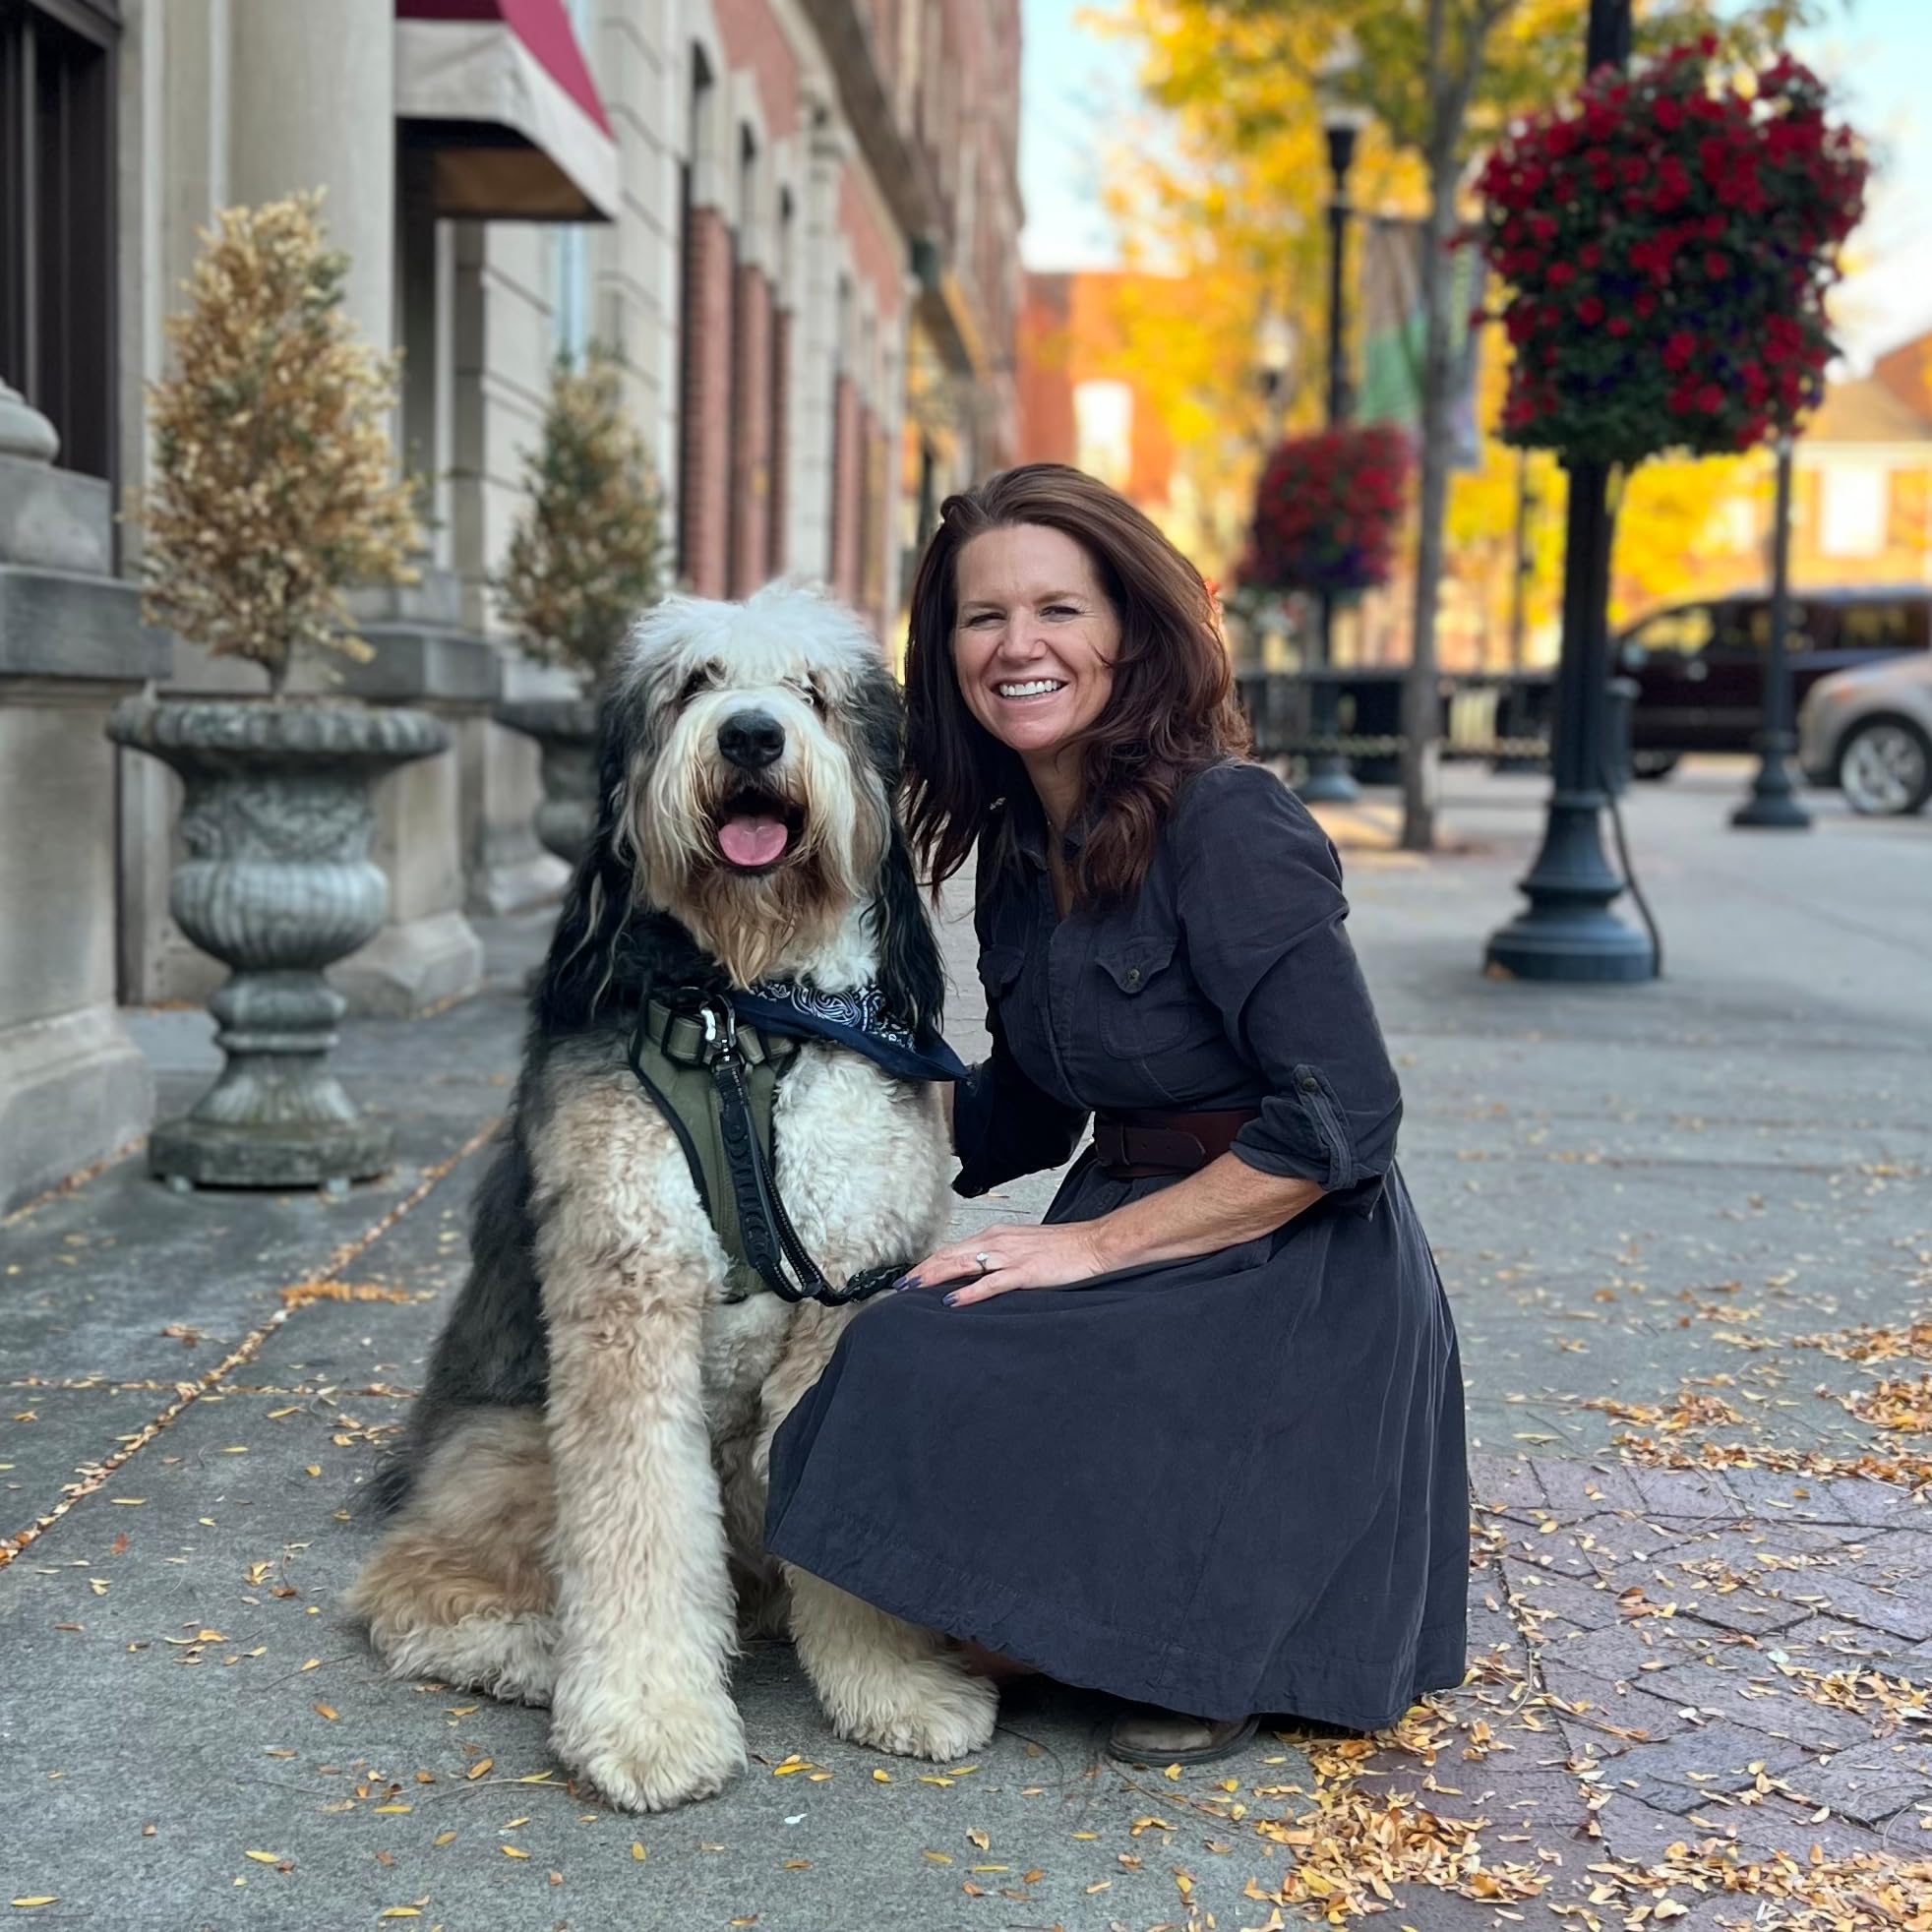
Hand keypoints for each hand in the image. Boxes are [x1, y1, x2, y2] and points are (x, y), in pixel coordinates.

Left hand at [897, 1221, 1112, 1306]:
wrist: (1091, 1244)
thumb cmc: (1061, 1248)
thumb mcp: (1022, 1248)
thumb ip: (997, 1259)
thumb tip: (975, 1275)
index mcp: (996, 1235)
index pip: (953, 1249)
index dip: (929, 1263)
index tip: (910, 1277)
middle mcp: (997, 1241)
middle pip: (950, 1255)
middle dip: (923, 1271)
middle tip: (900, 1286)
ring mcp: (1010, 1255)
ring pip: (962, 1265)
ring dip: (935, 1278)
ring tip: (914, 1290)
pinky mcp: (1024, 1271)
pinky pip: (990, 1282)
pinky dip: (968, 1292)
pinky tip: (953, 1300)